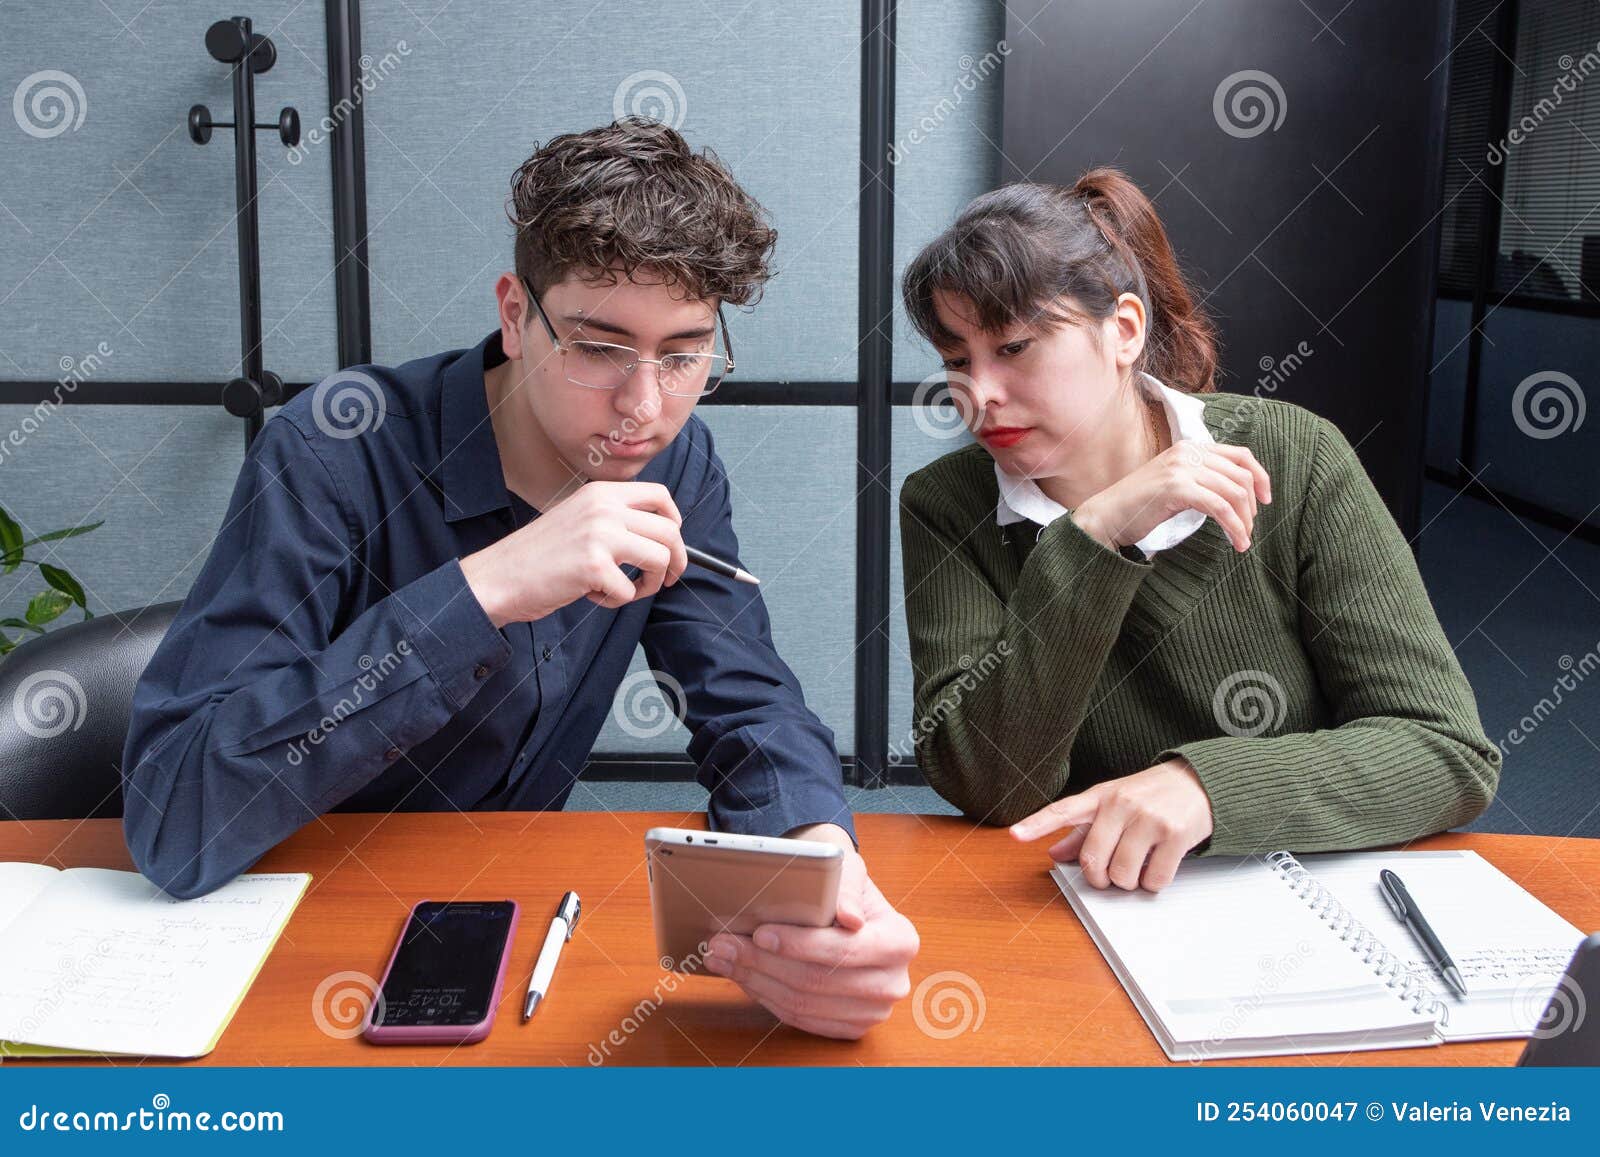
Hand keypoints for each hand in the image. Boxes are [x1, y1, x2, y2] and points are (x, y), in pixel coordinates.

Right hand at [460, 481, 687, 624]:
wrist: (498, 576)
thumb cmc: (538, 556)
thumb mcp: (578, 518)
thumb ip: (614, 519)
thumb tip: (661, 536)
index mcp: (601, 493)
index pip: (660, 496)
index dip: (675, 523)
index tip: (672, 545)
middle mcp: (604, 508)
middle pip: (669, 531)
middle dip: (676, 561)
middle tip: (666, 580)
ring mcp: (600, 535)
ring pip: (660, 559)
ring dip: (650, 584)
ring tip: (623, 590)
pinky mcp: (594, 566)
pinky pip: (630, 590)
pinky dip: (616, 601)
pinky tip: (592, 595)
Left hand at [702, 825, 919, 1038]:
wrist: (846, 909)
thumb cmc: (844, 887)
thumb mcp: (849, 871)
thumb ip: (847, 887)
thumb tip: (848, 915)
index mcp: (900, 941)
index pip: (844, 950)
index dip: (799, 944)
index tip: (760, 933)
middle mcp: (893, 983)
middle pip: (817, 982)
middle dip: (763, 962)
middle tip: (723, 944)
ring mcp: (873, 1012)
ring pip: (802, 1005)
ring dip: (756, 981)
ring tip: (723, 958)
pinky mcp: (849, 1027)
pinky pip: (799, 1020)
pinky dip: (766, 998)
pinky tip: (744, 976)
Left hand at [1009, 759, 1214, 891]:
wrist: (1199, 782)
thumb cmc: (1150, 795)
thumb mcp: (1112, 803)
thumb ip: (1081, 830)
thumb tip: (1054, 853)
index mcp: (1101, 796)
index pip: (1063, 810)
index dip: (1037, 824)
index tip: (1016, 834)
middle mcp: (1122, 805)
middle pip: (1093, 860)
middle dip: (1098, 878)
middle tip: (1108, 876)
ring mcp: (1149, 818)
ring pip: (1122, 875)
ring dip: (1128, 882)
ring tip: (1137, 867)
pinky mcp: (1175, 834)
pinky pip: (1153, 879)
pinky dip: (1153, 883)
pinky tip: (1157, 866)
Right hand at [1073, 441, 1271, 553]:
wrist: (1106, 516)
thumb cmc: (1140, 506)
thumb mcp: (1176, 484)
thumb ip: (1202, 480)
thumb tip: (1237, 494)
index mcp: (1189, 447)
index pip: (1240, 455)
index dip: (1260, 477)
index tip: (1265, 501)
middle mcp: (1187, 452)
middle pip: (1241, 475)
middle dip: (1252, 506)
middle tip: (1248, 530)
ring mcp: (1180, 468)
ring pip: (1233, 492)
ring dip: (1244, 521)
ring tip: (1242, 541)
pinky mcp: (1175, 488)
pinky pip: (1219, 506)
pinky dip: (1233, 526)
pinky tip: (1235, 542)